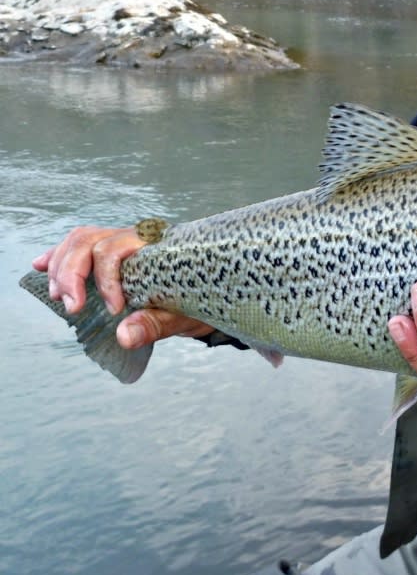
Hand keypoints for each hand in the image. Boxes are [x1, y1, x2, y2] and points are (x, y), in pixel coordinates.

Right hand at [33, 225, 213, 347]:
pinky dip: (60, 255)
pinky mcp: (115, 253)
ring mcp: (126, 242)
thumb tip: (124, 335)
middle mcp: (139, 238)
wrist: (215, 295)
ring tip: (60, 296)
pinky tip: (43, 266)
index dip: (107, 279)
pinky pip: (82, 245)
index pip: (117, 249)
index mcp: (159, 247)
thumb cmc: (202, 303)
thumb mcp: (184, 317)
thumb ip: (155, 324)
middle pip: (91, 240)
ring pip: (82, 239)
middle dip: (73, 272)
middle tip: (72, 307)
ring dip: (62, 265)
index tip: (113, 310)